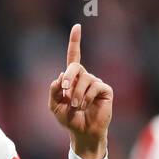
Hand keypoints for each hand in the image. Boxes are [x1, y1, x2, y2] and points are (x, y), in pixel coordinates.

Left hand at [48, 24, 112, 158]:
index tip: (77, 26)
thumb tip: (60, 77)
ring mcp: (96, 82)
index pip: (74, 56)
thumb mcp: (55, 106)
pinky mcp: (105, 89)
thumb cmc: (70, 119)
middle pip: (75, 66)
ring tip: (76, 106)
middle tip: (64, 90)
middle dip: (69, 77)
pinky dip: (86, 98)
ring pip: (84, 80)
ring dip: (76, 94)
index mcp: (73, 78)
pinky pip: (94, 87)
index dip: (75, 41)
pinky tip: (85, 106)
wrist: (83, 132)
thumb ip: (53, 91)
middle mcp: (85, 77)